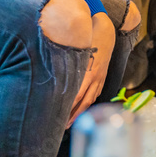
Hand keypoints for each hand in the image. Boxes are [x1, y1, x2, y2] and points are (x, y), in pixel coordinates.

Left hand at [67, 13, 114, 127]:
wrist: (107, 28)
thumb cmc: (88, 35)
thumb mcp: (76, 47)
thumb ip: (64, 61)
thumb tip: (48, 73)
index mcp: (86, 71)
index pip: (75, 95)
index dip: (66, 108)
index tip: (56, 118)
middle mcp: (94, 76)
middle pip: (82, 101)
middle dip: (72, 115)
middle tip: (61, 127)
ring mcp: (100, 76)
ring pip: (90, 99)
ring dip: (80, 112)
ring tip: (70, 122)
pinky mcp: (103, 75)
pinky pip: (96, 92)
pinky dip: (89, 102)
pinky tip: (83, 107)